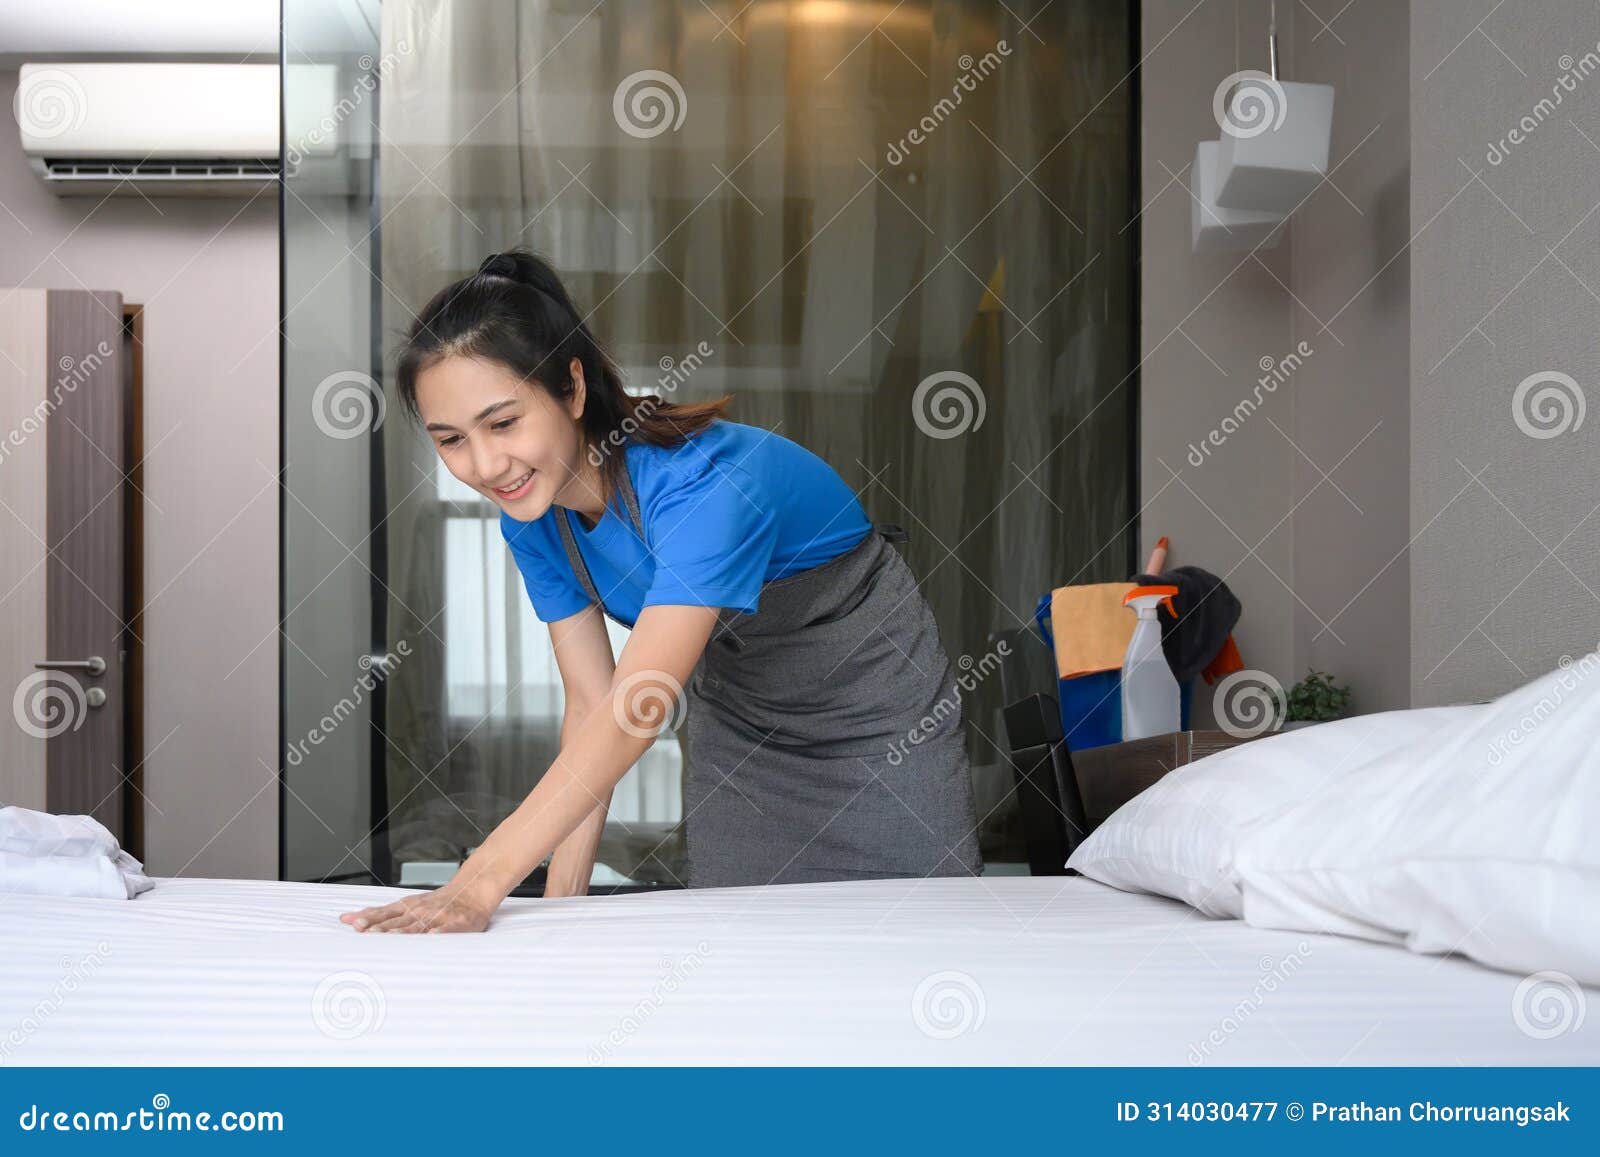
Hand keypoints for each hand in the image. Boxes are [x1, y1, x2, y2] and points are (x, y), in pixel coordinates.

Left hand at [339, 881, 498, 933]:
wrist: (473, 890)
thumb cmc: (437, 902)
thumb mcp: (407, 903)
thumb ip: (380, 913)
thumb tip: (346, 919)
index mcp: (408, 907)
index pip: (385, 913)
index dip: (370, 918)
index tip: (354, 923)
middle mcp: (421, 911)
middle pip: (398, 921)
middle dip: (381, 927)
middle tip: (365, 933)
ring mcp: (439, 917)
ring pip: (420, 925)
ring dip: (405, 932)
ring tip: (391, 938)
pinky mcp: (458, 924)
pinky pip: (448, 930)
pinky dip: (440, 934)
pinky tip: (433, 938)